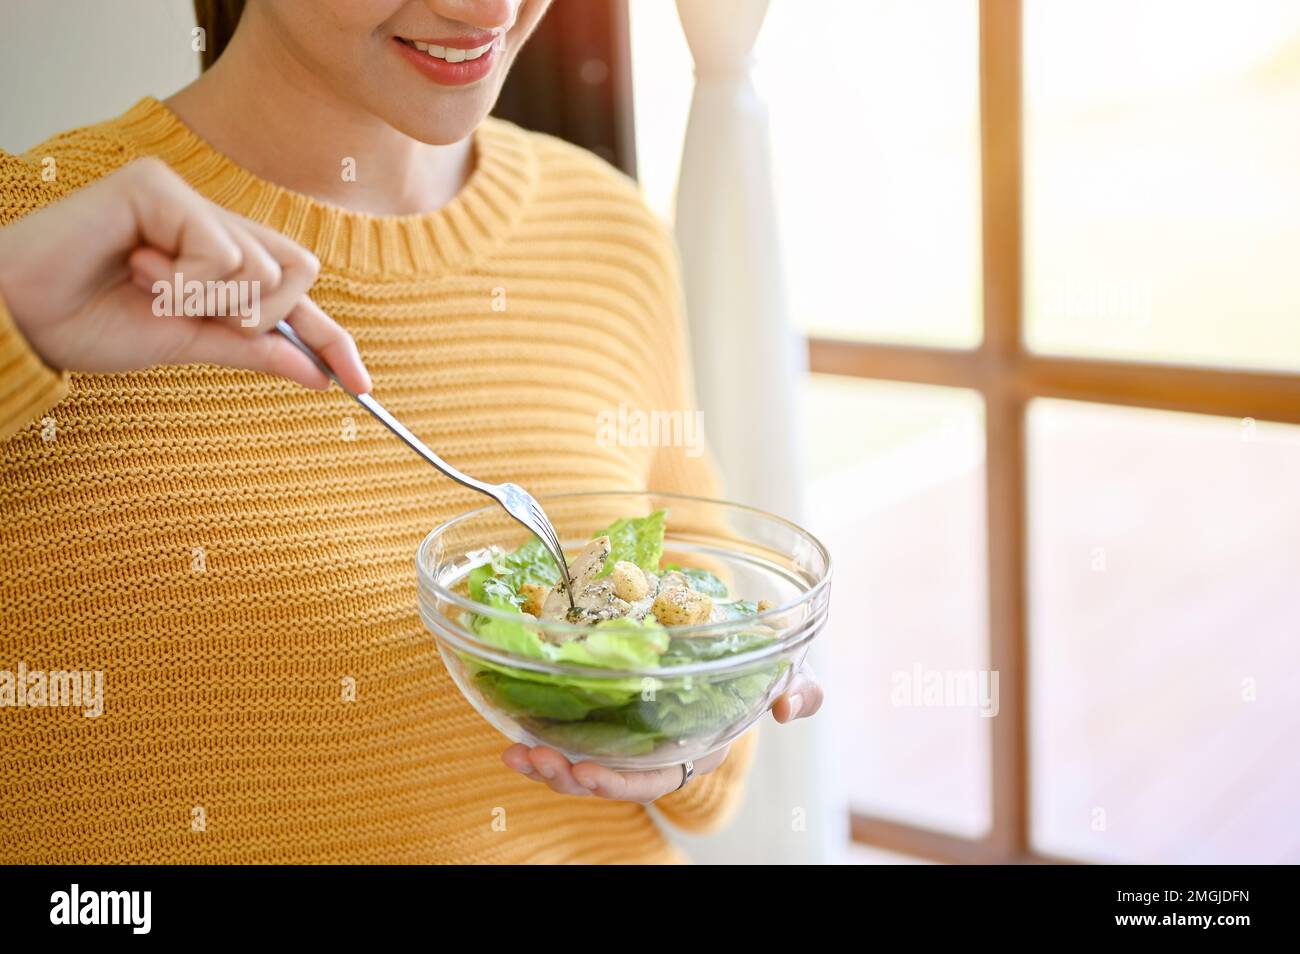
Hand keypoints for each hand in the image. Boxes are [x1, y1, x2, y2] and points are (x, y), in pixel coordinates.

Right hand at [0, 156, 369, 391]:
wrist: (24, 319)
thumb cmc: (92, 323)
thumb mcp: (190, 344)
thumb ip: (255, 350)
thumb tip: (320, 375)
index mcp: (222, 256)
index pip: (297, 293)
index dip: (331, 336)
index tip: (361, 384)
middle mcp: (212, 219)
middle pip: (300, 271)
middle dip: (260, 316)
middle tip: (202, 318)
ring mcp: (187, 197)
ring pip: (263, 268)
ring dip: (210, 300)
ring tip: (151, 288)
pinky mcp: (158, 186)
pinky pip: (220, 251)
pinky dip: (185, 280)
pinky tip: (136, 267)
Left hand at [501, 664, 822, 801]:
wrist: (736, 643)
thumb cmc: (760, 667)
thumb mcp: (787, 675)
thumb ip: (799, 691)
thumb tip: (789, 709)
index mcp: (696, 747)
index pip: (656, 777)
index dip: (620, 780)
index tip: (587, 771)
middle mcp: (658, 751)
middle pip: (608, 779)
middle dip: (568, 776)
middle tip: (535, 758)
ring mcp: (629, 736)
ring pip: (581, 765)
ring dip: (545, 763)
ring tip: (514, 752)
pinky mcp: (606, 715)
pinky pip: (571, 736)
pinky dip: (541, 737)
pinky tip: (509, 731)